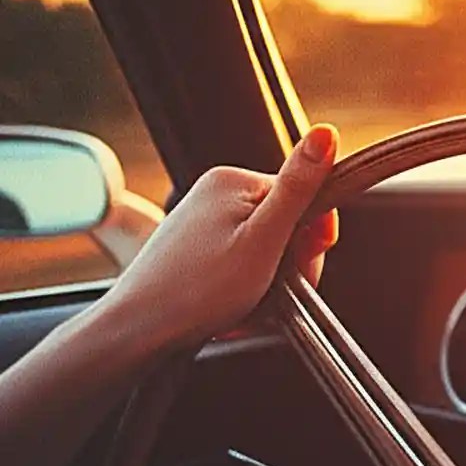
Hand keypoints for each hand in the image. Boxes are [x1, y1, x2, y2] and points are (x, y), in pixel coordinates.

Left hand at [103, 125, 339, 348]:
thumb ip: (298, 188)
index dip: (313, 239)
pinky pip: (248, 266)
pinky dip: (251, 291)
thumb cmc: (197, 291)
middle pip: (289, 228)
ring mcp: (207, 223)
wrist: (139, 333)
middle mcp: (217, 195)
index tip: (302, 265)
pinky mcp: (201, 250)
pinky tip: (238, 308)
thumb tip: (326, 133)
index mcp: (233, 181)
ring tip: (250, 305)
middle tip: (272, 293)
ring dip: (271, 285)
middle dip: (290, 267)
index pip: (305, 199)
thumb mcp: (263, 239)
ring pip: (271, 252)